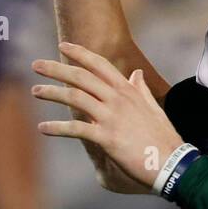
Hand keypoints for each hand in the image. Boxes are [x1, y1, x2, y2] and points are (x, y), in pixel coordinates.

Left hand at [31, 42, 183, 190]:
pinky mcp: (107, 137)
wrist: (172, 162)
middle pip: (81, 77)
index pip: (100, 65)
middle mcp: (118, 99)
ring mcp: (112, 117)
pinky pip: (77, 129)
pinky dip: (57, 128)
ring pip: (75, 97)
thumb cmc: (164, 138)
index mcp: (128, 91)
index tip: (63, 46)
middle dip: (56, 69)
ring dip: (52, 93)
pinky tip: (43, 128)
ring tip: (35, 91)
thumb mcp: (154, 108)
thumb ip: (142, 90)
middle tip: (36, 64)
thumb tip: (136, 73)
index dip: (80, 54)